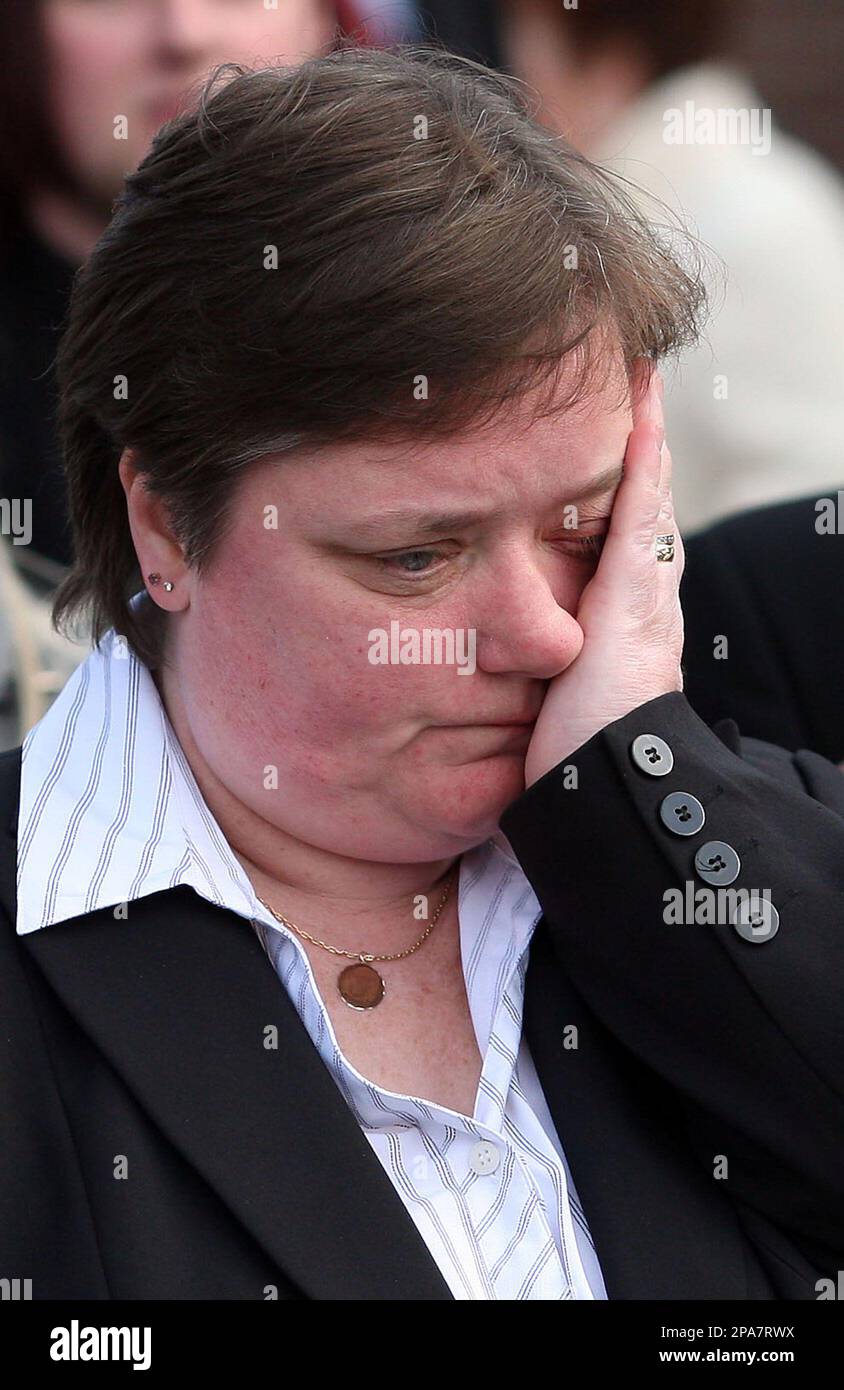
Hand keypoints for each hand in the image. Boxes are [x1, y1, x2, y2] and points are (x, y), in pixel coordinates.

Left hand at [524, 360, 684, 786]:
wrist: (603, 782)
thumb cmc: (568, 751)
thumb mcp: (547, 687)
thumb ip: (532, 655)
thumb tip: (490, 645)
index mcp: (624, 615)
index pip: (624, 531)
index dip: (622, 483)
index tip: (606, 441)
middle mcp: (645, 595)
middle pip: (644, 502)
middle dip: (640, 445)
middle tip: (633, 386)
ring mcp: (645, 589)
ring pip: (648, 494)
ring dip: (646, 434)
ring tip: (641, 377)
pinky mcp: (635, 592)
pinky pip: (641, 508)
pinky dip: (644, 458)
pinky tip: (640, 410)